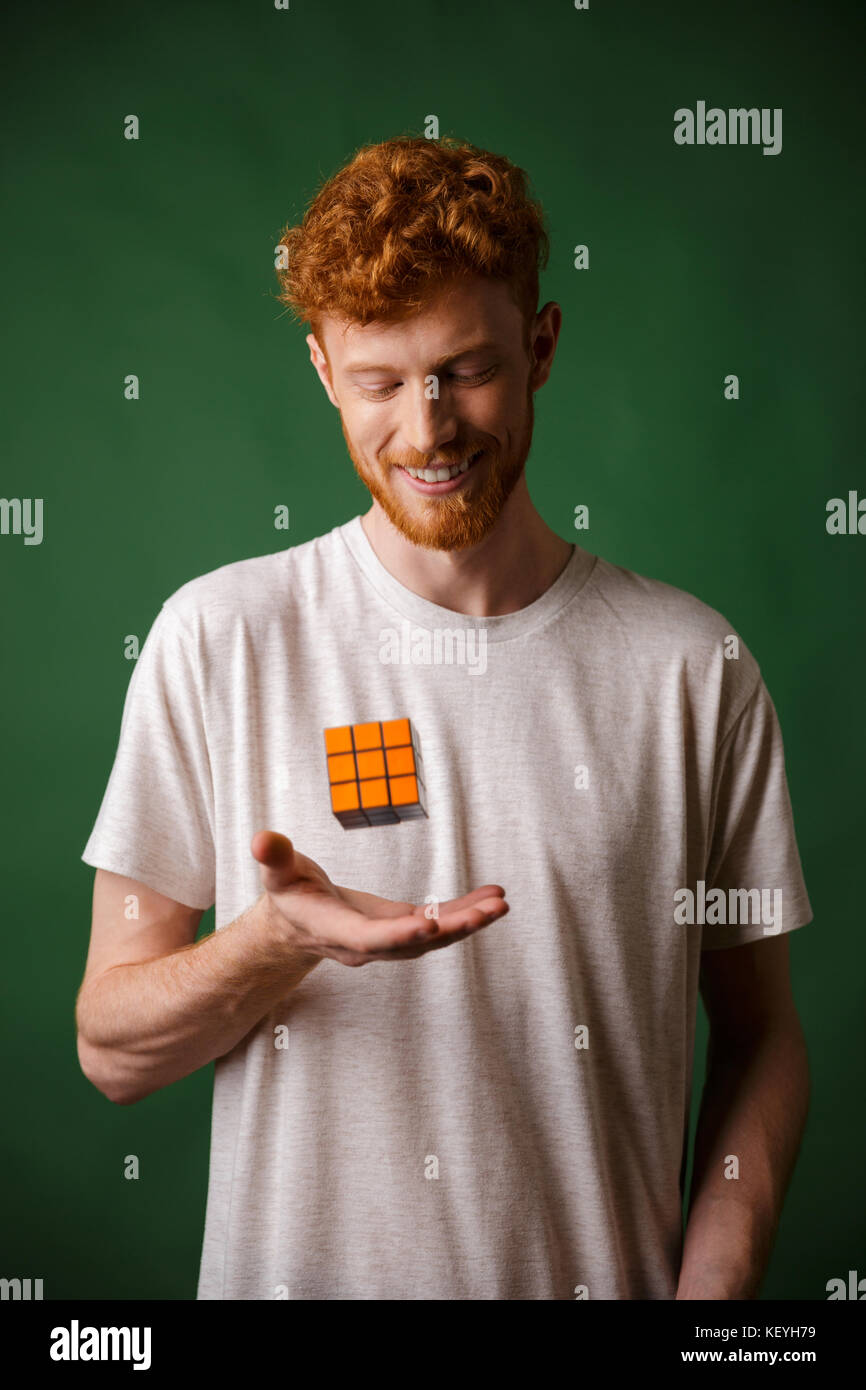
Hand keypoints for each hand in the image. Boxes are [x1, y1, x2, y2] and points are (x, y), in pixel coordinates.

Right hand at [251, 830, 508, 966]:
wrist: (296, 925)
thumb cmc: (288, 895)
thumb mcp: (277, 873)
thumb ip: (275, 857)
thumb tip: (262, 838)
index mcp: (336, 931)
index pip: (371, 938)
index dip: (399, 933)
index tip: (429, 922)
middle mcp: (368, 945)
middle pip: (414, 942)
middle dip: (452, 929)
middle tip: (487, 913)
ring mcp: (390, 941)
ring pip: (433, 938)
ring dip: (469, 923)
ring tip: (500, 905)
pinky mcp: (404, 929)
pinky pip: (440, 924)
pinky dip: (467, 913)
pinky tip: (492, 899)